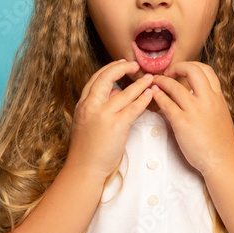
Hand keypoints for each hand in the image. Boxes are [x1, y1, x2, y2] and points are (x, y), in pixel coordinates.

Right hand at [67, 59, 154, 179]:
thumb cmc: (87, 149)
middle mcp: (91, 106)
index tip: (121, 64)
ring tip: (150, 78)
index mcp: (83, 105)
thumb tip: (114, 91)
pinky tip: (150, 95)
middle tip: (135, 65)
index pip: (96, 78)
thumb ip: (99, 105)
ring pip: (124, 92)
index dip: (110, 68)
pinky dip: (143, 99)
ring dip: (139, 83)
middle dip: (122, 68)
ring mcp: (103, 115)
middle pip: (106, 78)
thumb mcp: (87, 122)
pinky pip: (133, 107)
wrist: (84, 168)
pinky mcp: (116, 125)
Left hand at [149, 62, 233, 175]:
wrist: (222, 160)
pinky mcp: (182, 123)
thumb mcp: (222, 114)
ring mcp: (194, 111)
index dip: (192, 65)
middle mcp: (207, 100)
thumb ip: (212, 101)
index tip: (183, 70)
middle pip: (192, 70)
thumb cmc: (222, 141)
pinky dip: (158, 97)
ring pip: (174, 86)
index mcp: (217, 97)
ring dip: (162, 81)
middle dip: (177, 67)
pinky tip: (155, 96)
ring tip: (155, 83)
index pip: (206, 69)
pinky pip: (166, 104)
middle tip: (168, 73)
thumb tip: (202, 93)